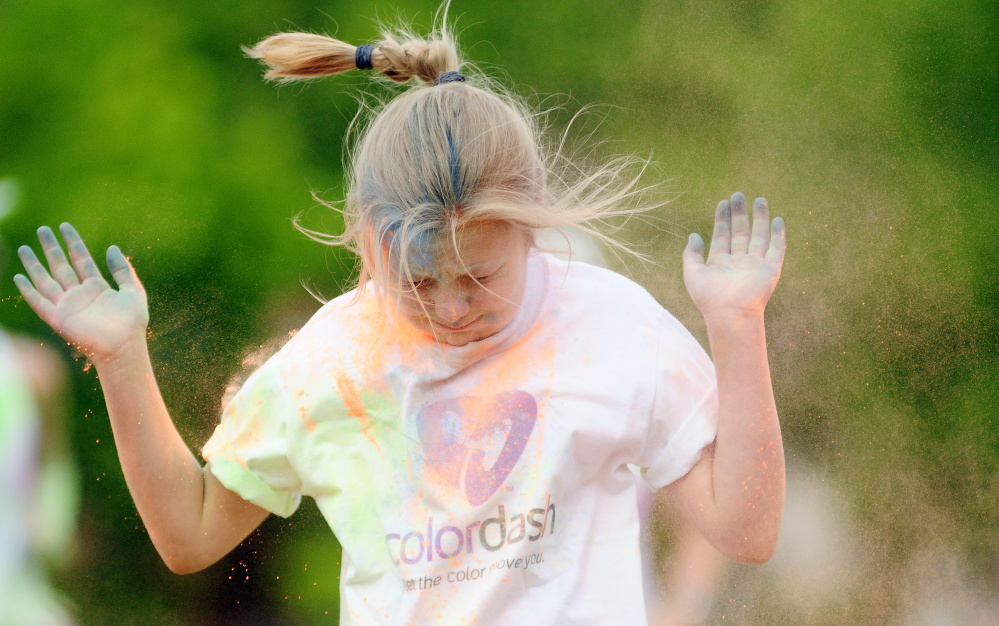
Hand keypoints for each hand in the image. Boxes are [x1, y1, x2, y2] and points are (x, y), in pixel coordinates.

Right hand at [13, 223, 148, 364]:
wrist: (124, 347)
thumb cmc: (132, 323)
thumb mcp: (132, 290)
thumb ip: (123, 270)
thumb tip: (112, 248)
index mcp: (97, 287)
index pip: (81, 259)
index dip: (73, 242)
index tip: (65, 226)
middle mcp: (79, 295)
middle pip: (61, 266)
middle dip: (52, 248)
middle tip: (42, 229)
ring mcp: (68, 306)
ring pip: (46, 280)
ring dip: (34, 265)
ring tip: (24, 248)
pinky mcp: (59, 319)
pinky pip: (39, 303)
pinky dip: (28, 291)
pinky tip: (19, 278)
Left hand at [683, 192, 785, 318]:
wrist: (730, 314)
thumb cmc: (709, 297)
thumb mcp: (692, 273)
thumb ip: (691, 254)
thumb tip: (693, 235)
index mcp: (721, 262)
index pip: (722, 235)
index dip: (722, 219)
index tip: (723, 202)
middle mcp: (739, 262)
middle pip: (740, 232)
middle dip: (739, 213)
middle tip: (738, 195)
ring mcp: (755, 265)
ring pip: (759, 236)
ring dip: (760, 218)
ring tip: (760, 199)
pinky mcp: (770, 270)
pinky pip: (776, 249)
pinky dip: (778, 235)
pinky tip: (777, 220)